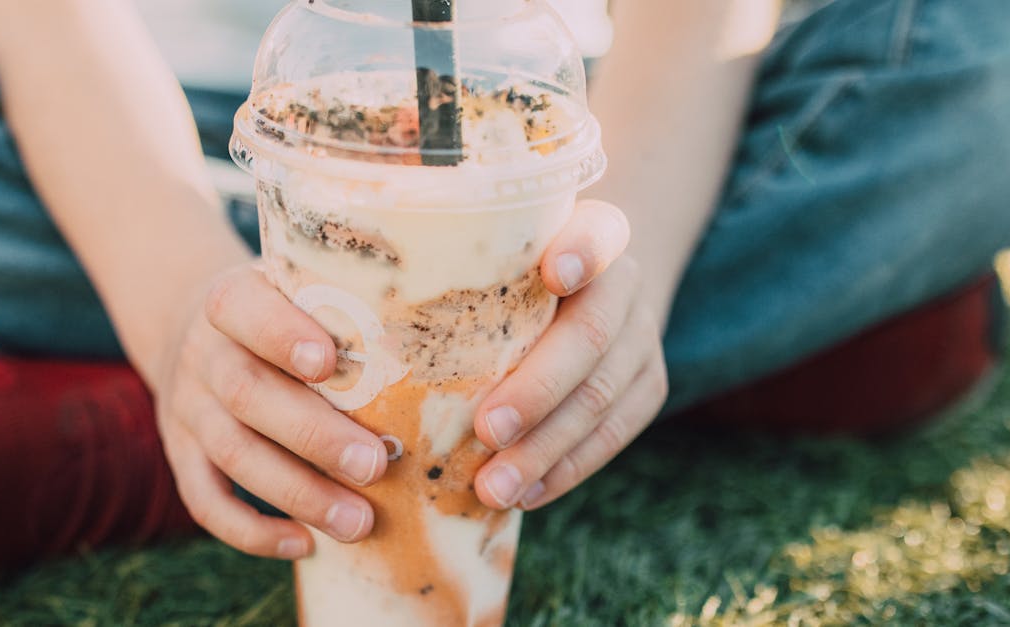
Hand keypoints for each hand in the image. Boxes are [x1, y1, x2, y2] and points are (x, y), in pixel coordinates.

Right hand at [151, 264, 388, 559]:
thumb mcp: (300, 290)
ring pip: (232, 454)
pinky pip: (206, 501)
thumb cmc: (284, 313)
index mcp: (233, 300)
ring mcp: (188, 407)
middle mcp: (204, 353)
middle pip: (247, 393)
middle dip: (313, 435)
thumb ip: (348, 310)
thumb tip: (449, 356)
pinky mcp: (182, 455)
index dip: (280, 335)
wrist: (193, 329)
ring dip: (298, 493)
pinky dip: (252, 532)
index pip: (241, 307)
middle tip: (375, 466)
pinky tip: (304, 545)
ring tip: (358, 524)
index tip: (328, 363)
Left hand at [473, 199, 668, 510]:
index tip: (554, 272)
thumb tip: (361, 308)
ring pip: (603, 397)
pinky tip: (526, 495)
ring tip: (494, 487)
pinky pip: (615, 435)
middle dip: (537, 390)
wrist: (590, 288)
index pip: (597, 232)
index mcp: (591, 233)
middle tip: (485, 431)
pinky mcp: (648, 385)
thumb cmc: (512, 271)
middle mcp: (624, 281)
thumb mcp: (494, 252)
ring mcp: (642, 337)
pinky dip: (567, 469)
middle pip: (592, 335)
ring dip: (546, 449)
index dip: (582, 252)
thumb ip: (459, 264)